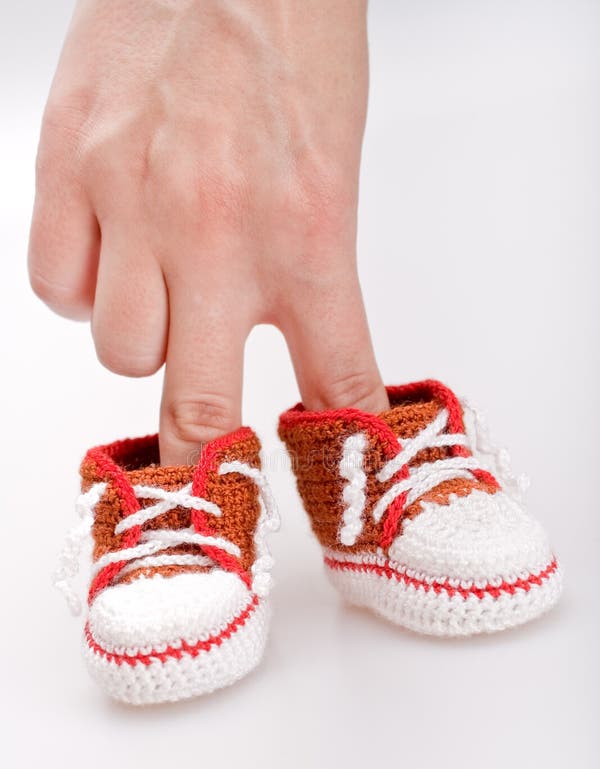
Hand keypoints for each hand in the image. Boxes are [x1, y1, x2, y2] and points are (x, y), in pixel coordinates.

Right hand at [29, 0, 387, 463]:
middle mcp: (219, 233)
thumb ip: (308, 273)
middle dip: (200, 451)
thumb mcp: (332, 177)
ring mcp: (135, 203)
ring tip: (160, 291)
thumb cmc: (291, 52)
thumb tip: (281, 348)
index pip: (336, 379)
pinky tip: (109, 252)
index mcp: (310, 235)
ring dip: (143, 344)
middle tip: (198, 458)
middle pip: (201, 406)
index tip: (325, 488)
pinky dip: (82, 291)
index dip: (332, 453)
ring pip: (121, 353)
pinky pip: (57, 288)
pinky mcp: (68, 169)